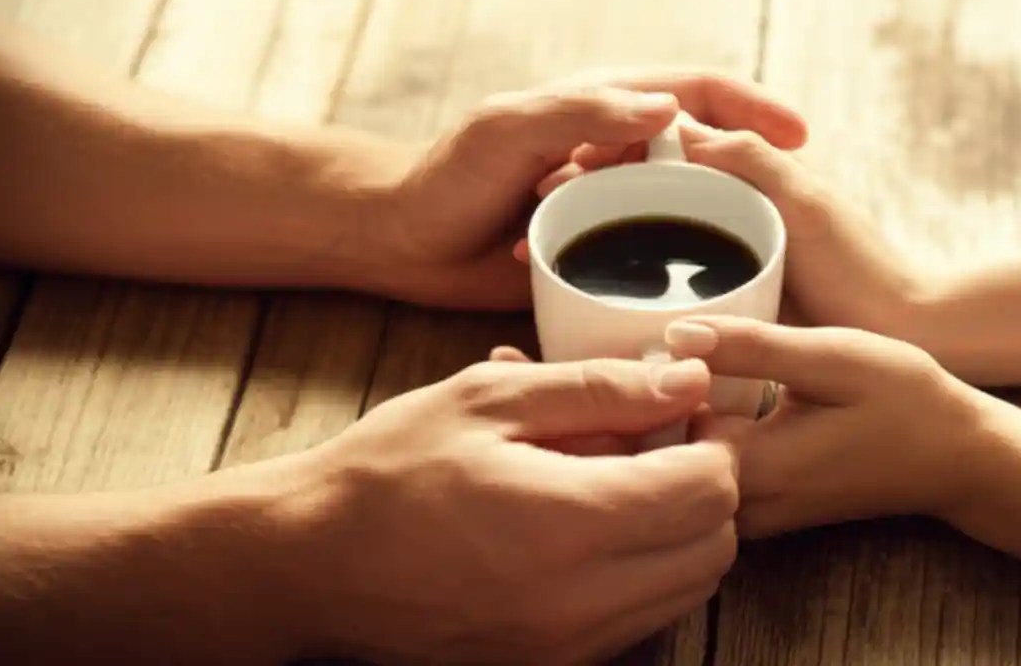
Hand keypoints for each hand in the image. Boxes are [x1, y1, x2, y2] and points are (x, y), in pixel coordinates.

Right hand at [286, 357, 738, 664]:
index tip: (681, 410)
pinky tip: (588, 527)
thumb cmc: (389, 471)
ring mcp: (566, 647)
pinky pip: (638, 618)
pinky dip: (642, 571)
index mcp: (568, 524)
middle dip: (705, 486)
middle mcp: (579, 603)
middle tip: (657, 442)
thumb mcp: (490, 399)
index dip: (710, 440)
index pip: (710, 490)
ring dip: (679, 532)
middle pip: (713, 548)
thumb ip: (601, 389)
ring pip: (686, 589)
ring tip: (618, 481)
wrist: (308, 564)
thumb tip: (687, 380)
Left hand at [371, 72, 806, 309]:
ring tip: (766, 256)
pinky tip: (707, 297)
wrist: (401, 241)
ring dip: (724, 223)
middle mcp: (615, 150)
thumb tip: (671, 110)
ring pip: (687, 204)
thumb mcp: (508, 130)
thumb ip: (582, 111)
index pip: (699, 90)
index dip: (755, 107)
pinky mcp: (596, 251)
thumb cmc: (445, 176)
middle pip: (706, 148)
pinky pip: (654, 253)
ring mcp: (609, 202)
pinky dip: (682, 267)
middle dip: (755, 170)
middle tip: (797, 212)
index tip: (802, 137)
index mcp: (604, 105)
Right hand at [546, 115, 920, 328]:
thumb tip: (676, 124)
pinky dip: (616, 287)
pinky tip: (579, 301)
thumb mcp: (806, 204)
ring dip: (589, 243)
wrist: (901, 335)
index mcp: (744, 177)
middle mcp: (727, 211)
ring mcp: (724, 258)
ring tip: (536, 259)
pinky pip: (659, 285)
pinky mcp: (725, 303)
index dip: (605, 155)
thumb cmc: (860, 269)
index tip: (554, 174)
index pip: (658, 150)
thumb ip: (751, 161)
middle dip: (585, 199)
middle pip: (640, 193)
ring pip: (641, 239)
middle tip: (529, 225)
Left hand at [663, 316, 983, 537]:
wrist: (958, 457)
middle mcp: (741, 508)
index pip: (651, 435)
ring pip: (677, 470)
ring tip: (672, 366)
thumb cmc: (903, 402)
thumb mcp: (832, 358)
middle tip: (645, 346)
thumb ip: (753, 349)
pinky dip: (695, 437)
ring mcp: (751, 518)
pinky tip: (708, 395)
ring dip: (668, 421)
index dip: (639, 384)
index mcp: (749, 469)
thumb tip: (676, 334)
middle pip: (655, 458)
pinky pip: (703, 475)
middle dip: (645, 403)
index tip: (638, 342)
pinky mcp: (762, 512)